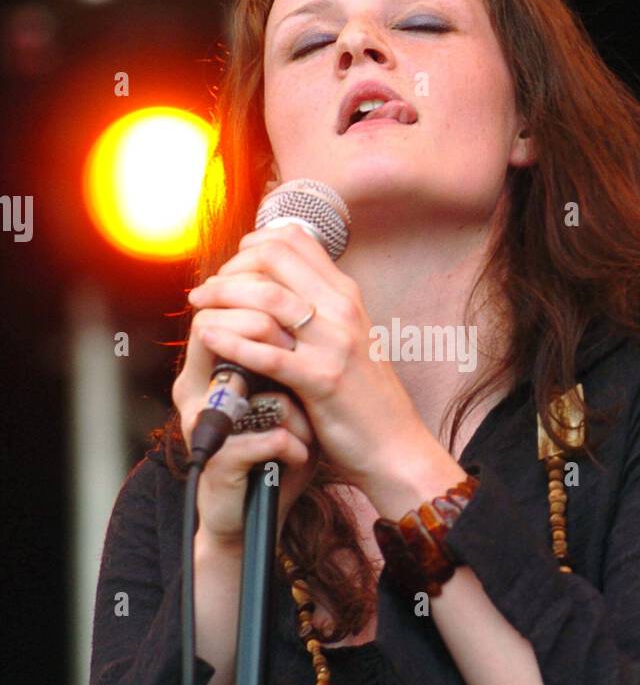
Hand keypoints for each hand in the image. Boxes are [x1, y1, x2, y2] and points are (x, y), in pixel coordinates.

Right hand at [173, 298, 318, 544]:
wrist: (251, 515)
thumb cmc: (273, 450)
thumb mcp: (281, 398)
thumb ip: (288, 357)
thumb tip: (315, 317)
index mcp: (211, 371)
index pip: (219, 314)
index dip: (261, 308)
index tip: (303, 333)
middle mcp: (199, 394)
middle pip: (220, 336)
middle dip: (274, 347)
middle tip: (307, 371)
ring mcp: (206, 427)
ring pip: (255, 391)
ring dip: (293, 411)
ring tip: (307, 426)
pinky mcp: (219, 462)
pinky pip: (269, 437)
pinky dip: (295, 447)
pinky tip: (300, 456)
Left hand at [186, 223, 451, 507]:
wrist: (394, 444)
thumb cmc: (364, 396)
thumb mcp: (348, 338)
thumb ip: (319, 310)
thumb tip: (275, 287)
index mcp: (346, 295)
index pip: (294, 240)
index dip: (252, 244)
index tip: (231, 266)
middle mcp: (341, 310)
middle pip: (274, 258)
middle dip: (230, 267)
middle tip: (207, 289)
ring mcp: (334, 343)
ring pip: (267, 297)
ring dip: (223, 296)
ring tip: (200, 307)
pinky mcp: (322, 380)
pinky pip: (267, 352)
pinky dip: (231, 340)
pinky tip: (209, 337)